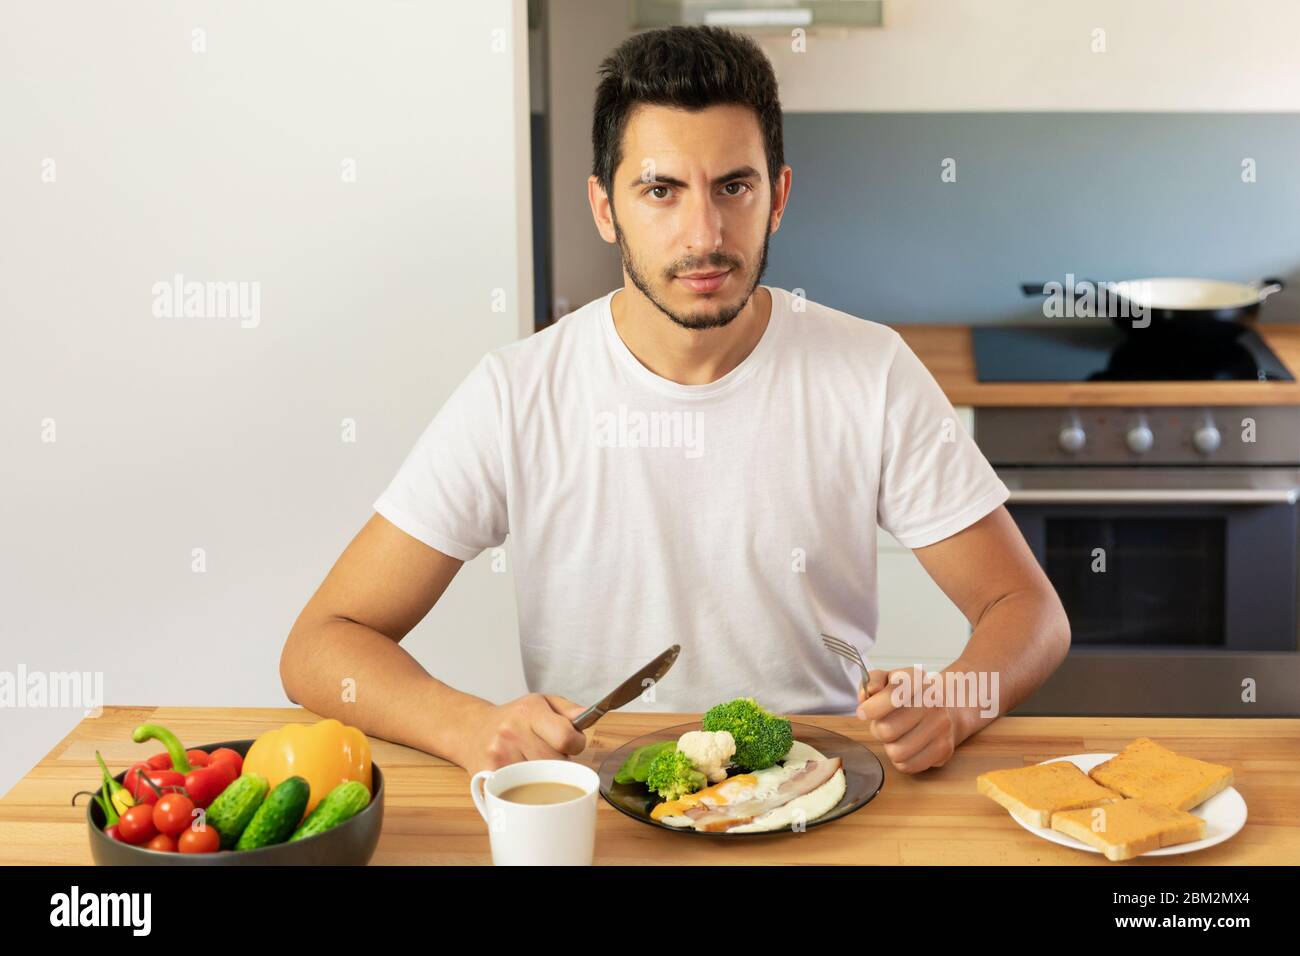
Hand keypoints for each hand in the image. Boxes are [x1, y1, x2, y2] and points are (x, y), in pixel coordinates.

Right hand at [455, 692, 589, 775]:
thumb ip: (569, 710)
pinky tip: (521, 775)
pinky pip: (522, 791)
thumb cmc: (514, 718)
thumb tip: (586, 716)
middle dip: (560, 763)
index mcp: (528, 711)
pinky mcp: (488, 777)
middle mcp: (511, 731)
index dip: (576, 745)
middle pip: (556, 763)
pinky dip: (527, 788)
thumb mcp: (542, 703)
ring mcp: (498, 755)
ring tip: (535, 764)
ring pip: (541, 780)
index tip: (570, 744)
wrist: (471, 729)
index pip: (566, 737)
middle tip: (549, 755)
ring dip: (545, 777)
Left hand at [855, 666, 958, 773]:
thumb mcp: (887, 679)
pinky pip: (908, 766)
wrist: (945, 709)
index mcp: (916, 679)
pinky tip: (906, 746)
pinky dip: (901, 760)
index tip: (863, 713)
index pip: (893, 696)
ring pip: (896, 752)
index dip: (872, 708)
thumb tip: (866, 696)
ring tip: (896, 735)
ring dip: (889, 746)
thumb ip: (871, 682)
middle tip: (883, 724)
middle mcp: (933, 701)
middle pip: (887, 730)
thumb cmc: (908, 696)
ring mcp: (941, 726)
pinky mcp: (944, 749)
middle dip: (877, 730)